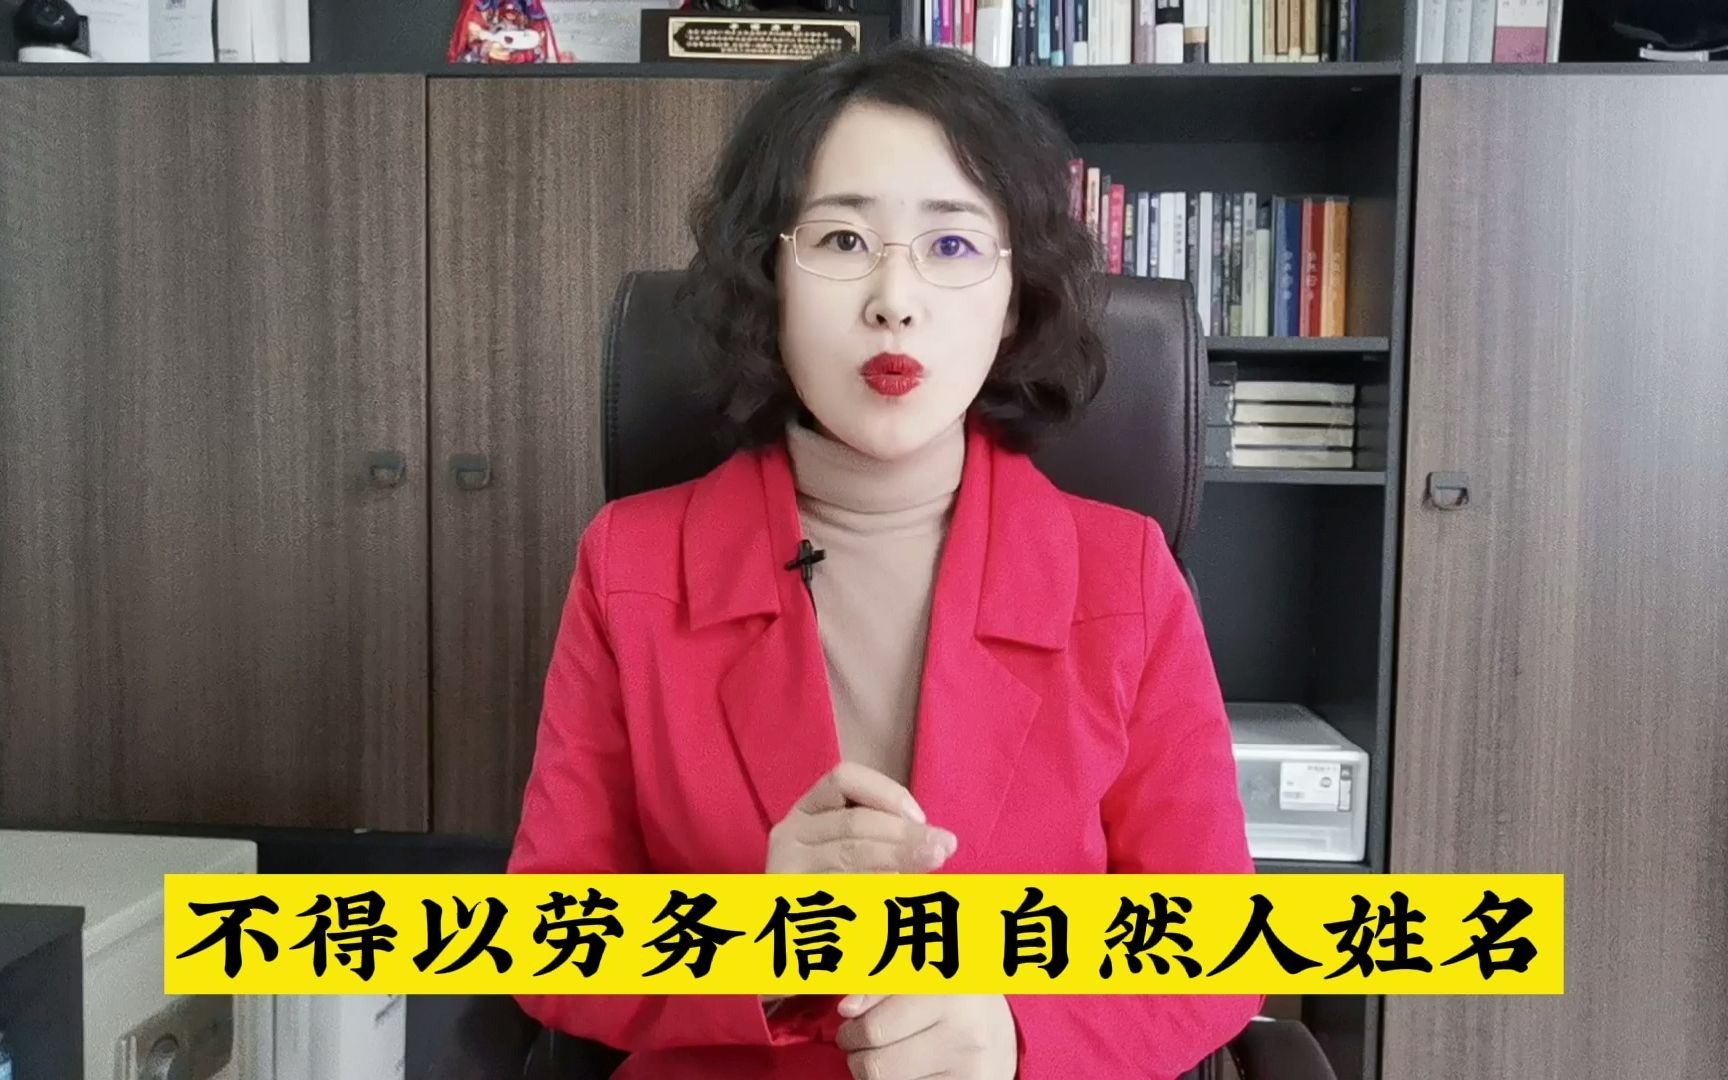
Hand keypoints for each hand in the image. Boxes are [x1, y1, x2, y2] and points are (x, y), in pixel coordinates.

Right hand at [760, 764, 957, 1014]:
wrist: (779, 944)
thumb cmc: (828, 889)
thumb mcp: (848, 851)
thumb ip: (882, 838)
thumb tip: (939, 842)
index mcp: (806, 812)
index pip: (844, 779)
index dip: (887, 793)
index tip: (920, 817)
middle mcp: (788, 836)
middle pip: (854, 824)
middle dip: (905, 834)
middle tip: (944, 847)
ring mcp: (785, 872)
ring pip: (848, 857)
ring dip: (898, 859)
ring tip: (933, 862)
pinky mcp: (788, 907)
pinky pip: (840, 896)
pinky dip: (874, 894)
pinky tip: (899, 899)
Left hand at [836, 994, 1017, 1078]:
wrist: (1002, 1028)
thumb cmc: (948, 999)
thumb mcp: (914, 979)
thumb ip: (876, 988)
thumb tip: (846, 1009)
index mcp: (946, 993)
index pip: (873, 1030)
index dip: (851, 1034)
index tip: (851, 1029)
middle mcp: (964, 1034)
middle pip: (877, 1067)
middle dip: (858, 1060)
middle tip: (863, 1049)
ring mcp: (970, 1071)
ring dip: (876, 1078)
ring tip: (887, 1060)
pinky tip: (909, 1073)